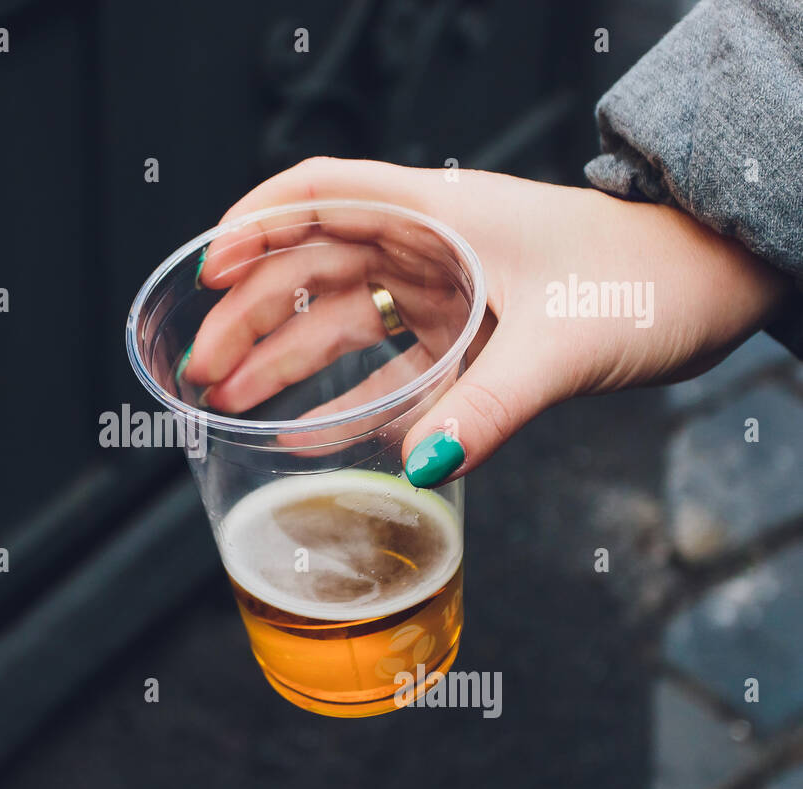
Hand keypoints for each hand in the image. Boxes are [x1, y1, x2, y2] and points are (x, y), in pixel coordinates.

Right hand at [181, 157, 789, 485]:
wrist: (716, 282)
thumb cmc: (651, 278)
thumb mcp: (565, 341)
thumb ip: (491, 403)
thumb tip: (419, 465)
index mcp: (442, 212)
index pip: (322, 193)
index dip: (254, 225)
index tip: (207, 271)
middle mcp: (431, 243)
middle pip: (311, 266)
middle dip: (249, 314)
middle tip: (203, 368)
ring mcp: (445, 287)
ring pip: (340, 315)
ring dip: (283, 358)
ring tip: (232, 402)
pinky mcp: (466, 328)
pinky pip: (387, 361)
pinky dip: (345, 394)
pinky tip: (309, 431)